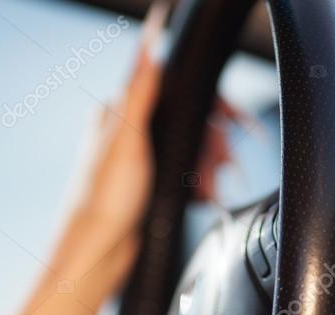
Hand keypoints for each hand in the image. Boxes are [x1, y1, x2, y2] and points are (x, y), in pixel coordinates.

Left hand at [56, 2, 238, 302]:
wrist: (97, 256)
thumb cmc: (103, 201)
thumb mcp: (126, 139)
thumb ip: (140, 89)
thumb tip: (149, 38)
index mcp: (119, 111)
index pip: (178, 90)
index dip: (213, 105)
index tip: (237, 122)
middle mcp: (129, 131)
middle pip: (190, 120)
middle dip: (214, 143)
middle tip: (226, 164)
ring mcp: (141, 160)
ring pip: (192, 150)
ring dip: (209, 167)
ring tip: (211, 188)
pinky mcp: (150, 186)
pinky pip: (186, 175)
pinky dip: (199, 184)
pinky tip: (203, 196)